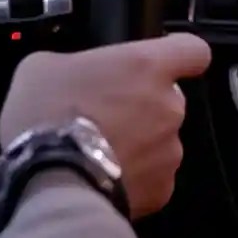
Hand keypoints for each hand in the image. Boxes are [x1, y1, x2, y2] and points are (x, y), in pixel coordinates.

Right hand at [0, 33, 211, 218]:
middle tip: (106, 119)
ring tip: (99, 156)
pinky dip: (134, 180)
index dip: (181, 55)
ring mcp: (171, 149)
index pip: (193, 50)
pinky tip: (104, 181)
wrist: (52, 182)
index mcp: (148, 66)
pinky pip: (153, 178)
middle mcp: (170, 105)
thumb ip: (75, 64)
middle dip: (144, 108)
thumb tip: (76, 74)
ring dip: (139, 145)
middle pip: (169, 100)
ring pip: (161, 141)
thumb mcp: (43, 67)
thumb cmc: (45, 114)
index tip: (164, 63)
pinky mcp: (163, 188)